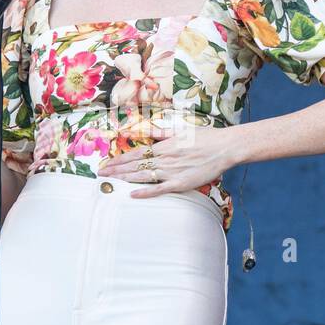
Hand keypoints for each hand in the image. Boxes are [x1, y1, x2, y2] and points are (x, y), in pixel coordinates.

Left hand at [97, 125, 238, 197]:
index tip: (106, 164)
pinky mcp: (181, 183)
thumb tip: (144, 131)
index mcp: (163, 146)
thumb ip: (160, 133)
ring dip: (124, 179)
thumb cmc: (205, 138)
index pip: (135, 154)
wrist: (224, 147)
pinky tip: (131, 194)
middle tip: (100, 174)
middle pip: (134, 165)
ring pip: (142, 176)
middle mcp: (164, 158)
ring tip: (109, 181)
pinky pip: (159, 188)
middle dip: (115, 170)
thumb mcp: (180, 130)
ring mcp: (171, 171)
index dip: (119, 159)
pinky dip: (145, 191)